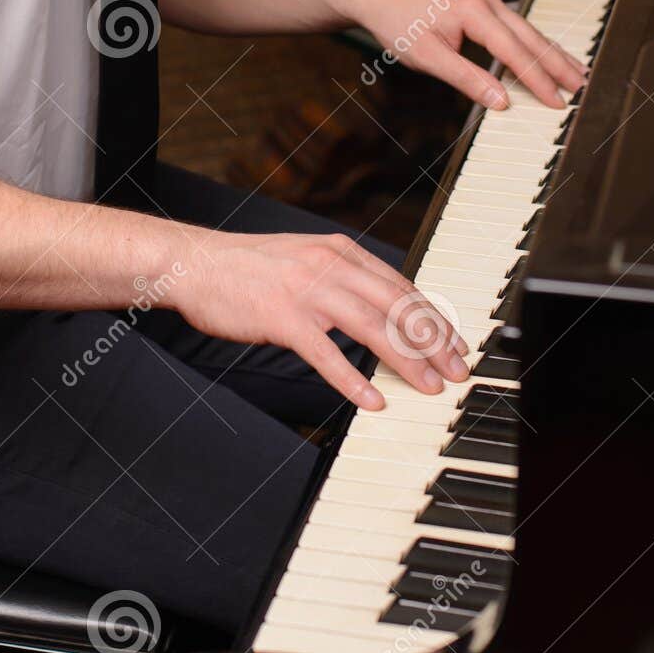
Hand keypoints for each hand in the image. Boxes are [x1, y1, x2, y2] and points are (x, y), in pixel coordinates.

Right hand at [175, 228, 468, 409]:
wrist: (195, 263)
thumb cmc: (248, 268)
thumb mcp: (305, 258)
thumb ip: (342, 277)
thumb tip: (381, 308)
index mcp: (340, 251)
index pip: (401, 286)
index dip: (433, 317)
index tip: (456, 343)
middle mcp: (330, 265)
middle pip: (396, 306)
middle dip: (433, 341)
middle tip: (458, 371)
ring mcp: (307, 290)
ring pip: (372, 327)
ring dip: (406, 360)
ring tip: (429, 386)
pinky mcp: (283, 318)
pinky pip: (326, 354)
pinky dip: (352, 380)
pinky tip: (372, 401)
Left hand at [337, 0, 584, 109]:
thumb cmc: (398, 23)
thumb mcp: (428, 58)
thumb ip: (467, 79)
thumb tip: (503, 102)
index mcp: (474, 10)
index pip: (515, 51)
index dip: (539, 79)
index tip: (559, 102)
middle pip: (531, 37)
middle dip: (558, 64)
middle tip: (584, 88)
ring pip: (527, 29)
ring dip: (551, 52)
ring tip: (577, 73)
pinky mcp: (481, 2)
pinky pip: (515, 26)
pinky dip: (533, 43)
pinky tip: (546, 55)